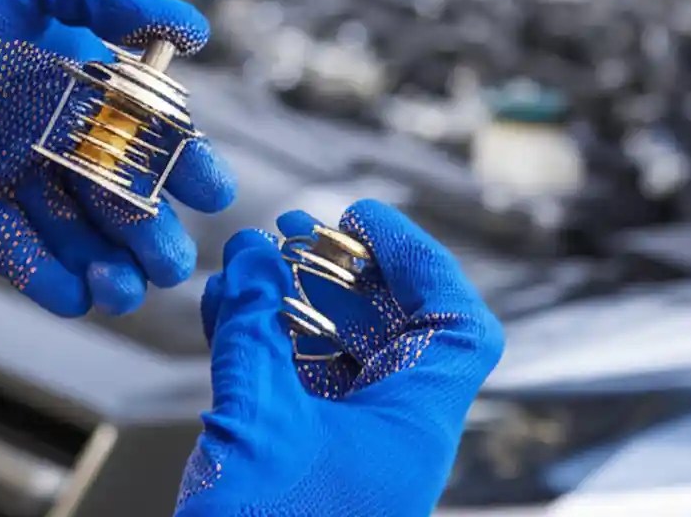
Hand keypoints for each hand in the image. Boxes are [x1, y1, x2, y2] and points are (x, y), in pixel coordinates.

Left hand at [0, 0, 234, 315]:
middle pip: (117, 198)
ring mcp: (8, 167)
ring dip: (102, 268)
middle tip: (172, 263)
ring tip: (125, 291)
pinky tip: (70, 294)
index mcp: (84, 82)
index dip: (185, 165)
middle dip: (150, 235)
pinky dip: (36, 273)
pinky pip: (4, 244)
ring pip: (68, 233)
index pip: (149, 135)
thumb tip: (192, 31)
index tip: (213, 191)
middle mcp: (54, 131)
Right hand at [178, 199, 503, 516]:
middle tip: (298, 235)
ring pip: (349, 361)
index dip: (419, 257)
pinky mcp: (317, 473)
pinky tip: (234, 320)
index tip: (363, 217)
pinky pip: (310, 393)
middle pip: (400, 330)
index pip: (456, 320)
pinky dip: (278, 351)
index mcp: (416, 423)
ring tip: (256, 268)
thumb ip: (250, 329)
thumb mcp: (252, 419)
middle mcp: (398, 437)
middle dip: (347, 275)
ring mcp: (358, 458)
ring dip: (304, 309)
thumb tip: (249, 255)